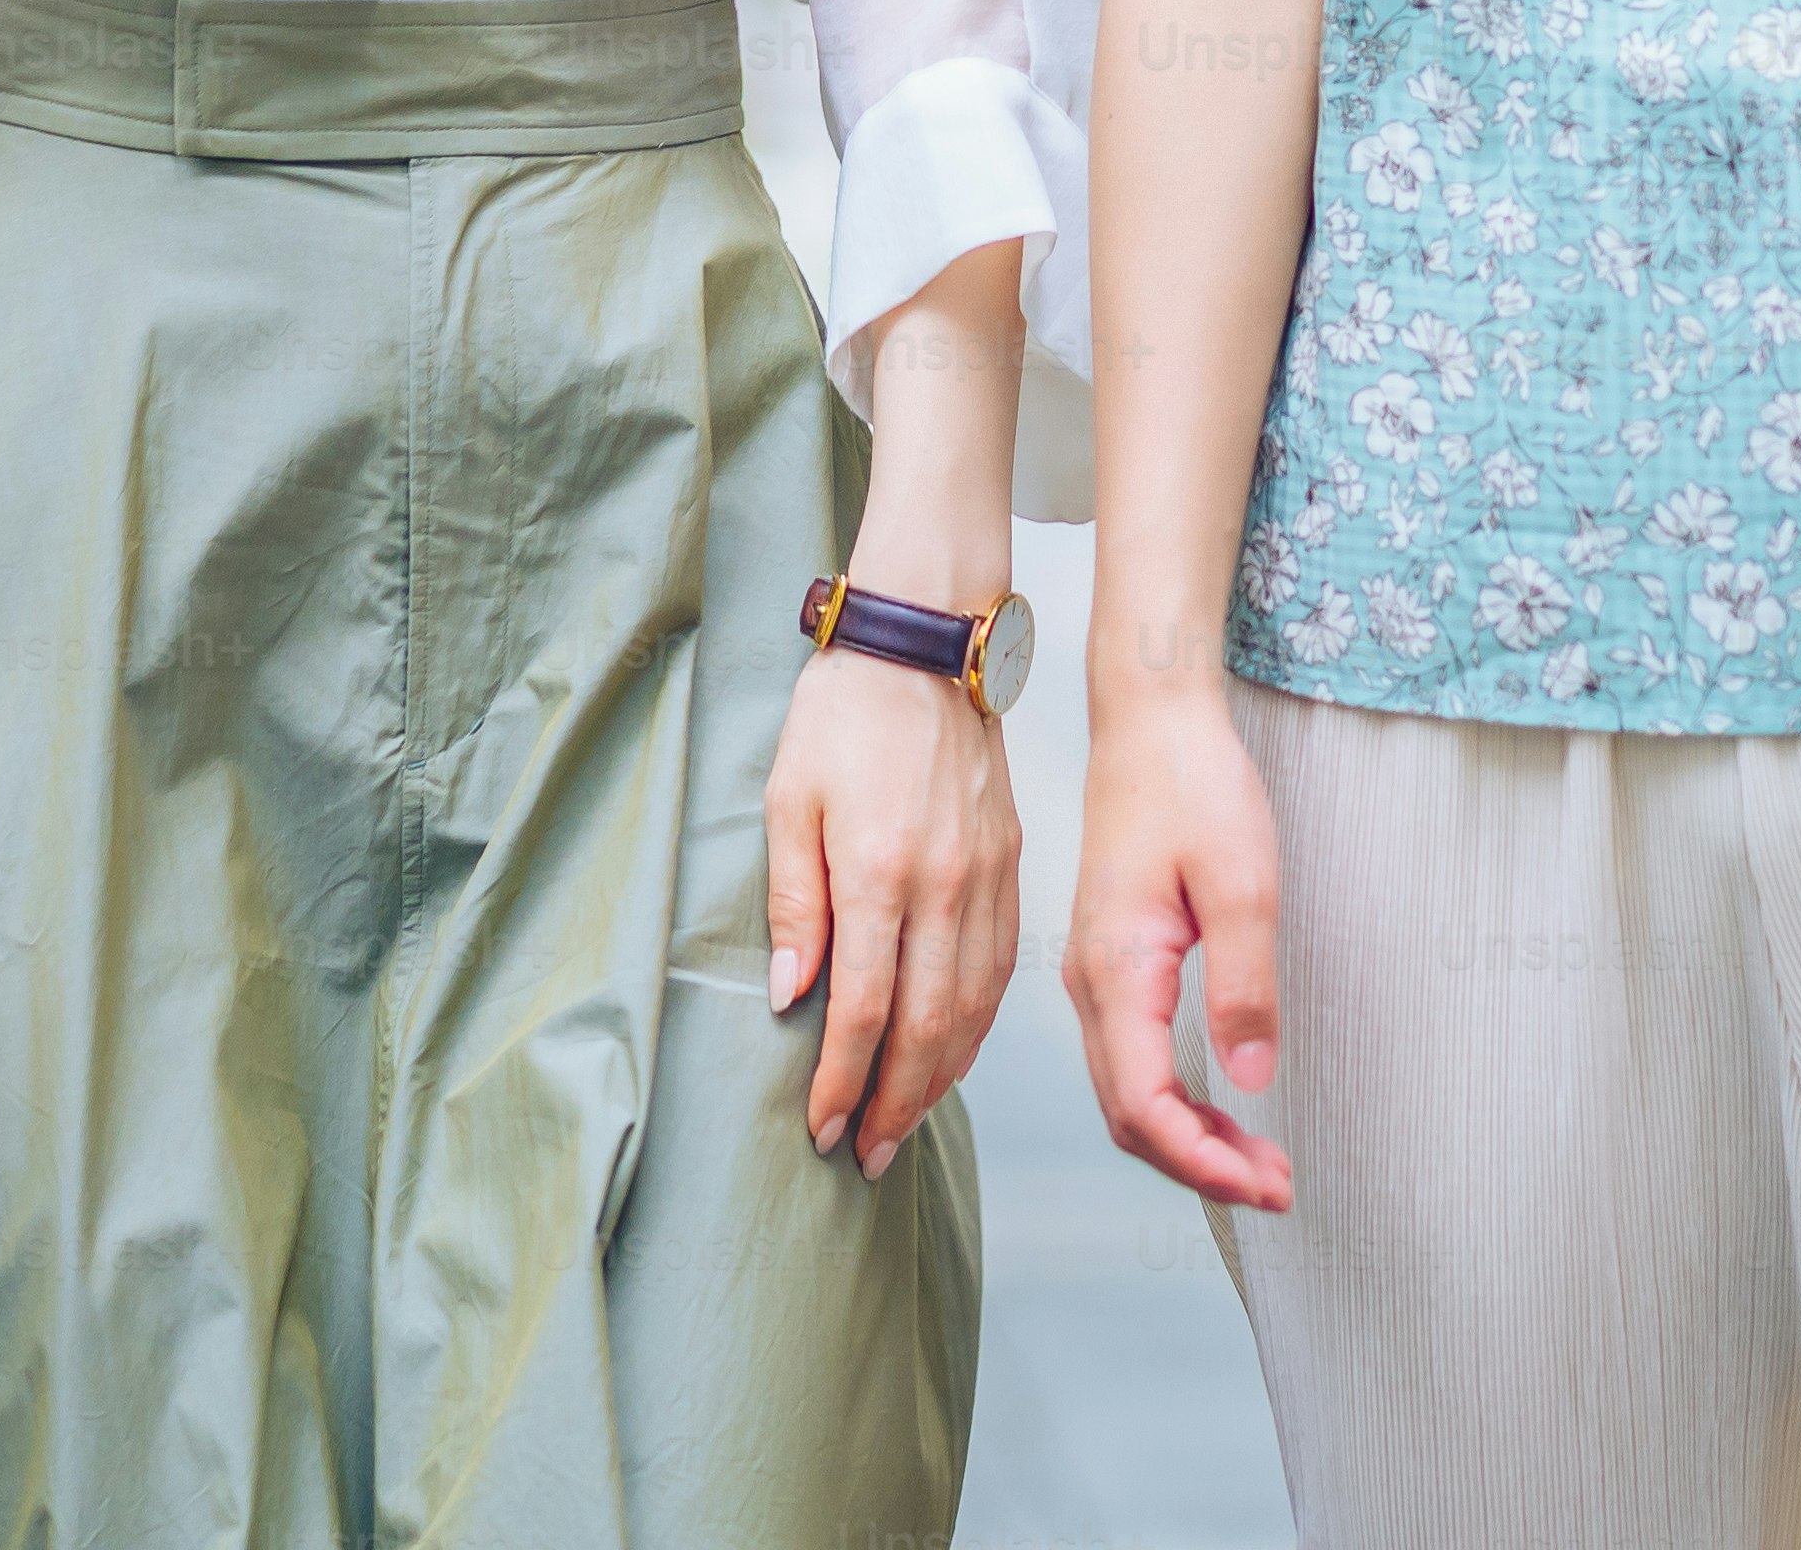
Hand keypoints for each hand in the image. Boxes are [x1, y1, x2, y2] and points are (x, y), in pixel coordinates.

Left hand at [764, 630, 1017, 1175]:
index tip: (820, 1125)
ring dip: (940, 1081)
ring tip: (903, 1126)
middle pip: (928, 1028)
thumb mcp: (788, 798)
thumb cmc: (844, 713)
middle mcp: (944, 884)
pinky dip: (978, 1029)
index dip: (842, 1080)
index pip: (865, 1009)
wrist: (926, 643)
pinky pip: (1001, 971)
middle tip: (865, 1156)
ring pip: (974, 1010)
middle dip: (894, 1105)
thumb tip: (792, 997)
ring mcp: (988, 879)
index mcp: (879, 869)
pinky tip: (953, 1057)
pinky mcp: (1012, 868)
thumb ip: (792, 903)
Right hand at [1065, 675, 1290, 1210]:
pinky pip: (1132, 1061)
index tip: (1267, 1185)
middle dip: (1200, 1167)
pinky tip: (1225, 1110)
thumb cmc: (1195, 786)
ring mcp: (1095, 976)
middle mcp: (1090, 984)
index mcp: (1115, 969)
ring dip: (1189, 1140)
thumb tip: (1253, 1082)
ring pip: (1127, 1094)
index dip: (1201, 1161)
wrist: (1151, 721)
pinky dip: (1176, 1103)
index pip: (1144, 1104)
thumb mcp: (1243, 883)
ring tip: (1263, 1164)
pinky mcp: (1112, 965)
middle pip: (1129, 1115)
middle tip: (1279, 1188)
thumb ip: (1245, 987)